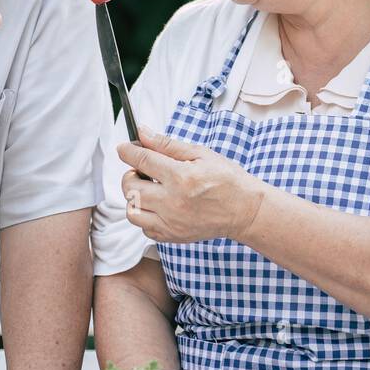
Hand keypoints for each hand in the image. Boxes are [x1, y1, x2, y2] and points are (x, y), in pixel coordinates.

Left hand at [117, 126, 265, 244]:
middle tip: (142, 170)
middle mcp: (172, 201)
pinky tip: (158, 206)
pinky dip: (145, 216)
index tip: (124, 148)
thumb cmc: (226, 179)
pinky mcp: (172, 236)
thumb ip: (167, 144)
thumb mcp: (200, 153)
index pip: (141, 160)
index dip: (127, 151)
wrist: (244, 210)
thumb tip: (142, 133)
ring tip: (149, 189)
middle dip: (130, 174)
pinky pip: (144, 228)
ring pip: (132, 211)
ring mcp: (171, 222)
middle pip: (130, 187)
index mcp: (181, 176)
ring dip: (134, 197)